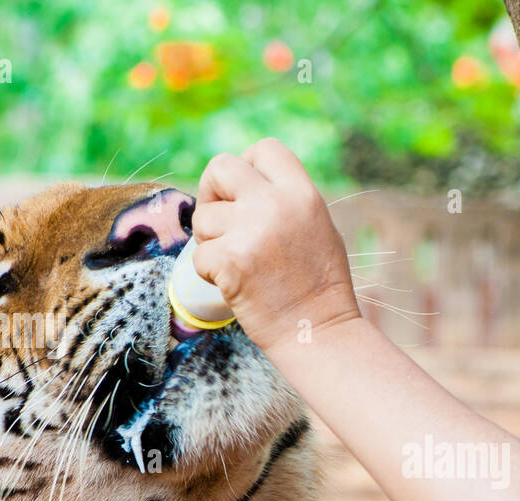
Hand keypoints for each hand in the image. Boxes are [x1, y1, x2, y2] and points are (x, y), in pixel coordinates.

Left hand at [191, 139, 361, 350]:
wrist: (319, 332)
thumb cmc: (320, 287)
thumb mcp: (318, 227)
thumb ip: (285, 200)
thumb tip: (245, 183)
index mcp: (303, 193)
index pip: (264, 149)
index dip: (247, 166)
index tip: (244, 194)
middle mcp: (276, 205)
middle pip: (221, 167)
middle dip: (213, 193)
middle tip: (223, 222)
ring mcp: (252, 231)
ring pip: (204, 217)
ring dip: (212, 240)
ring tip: (239, 263)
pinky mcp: (232, 262)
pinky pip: (199, 254)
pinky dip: (209, 272)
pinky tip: (234, 284)